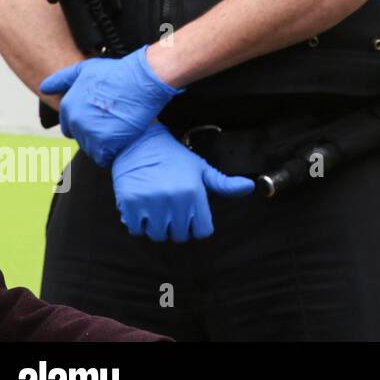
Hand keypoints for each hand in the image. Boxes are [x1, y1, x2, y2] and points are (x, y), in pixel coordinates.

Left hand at [40, 45, 183, 166]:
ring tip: (120, 131)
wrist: (143, 79)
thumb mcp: (86, 69)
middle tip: (114, 124)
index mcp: (68, 106)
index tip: (102, 118)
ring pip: (92, 149)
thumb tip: (44, 88)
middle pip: (81, 138)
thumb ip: (62, 79)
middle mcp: (75, 120)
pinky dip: (113, 153)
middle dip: (96, 134)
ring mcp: (89, 132)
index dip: (87, 123)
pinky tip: (122, 141)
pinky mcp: (106, 142)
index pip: (69, 126)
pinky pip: (104, 157)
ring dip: (105, 144)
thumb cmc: (119, 73)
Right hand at [112, 122, 253, 241]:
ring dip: (159, 228)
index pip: (202, 231)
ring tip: (159, 210)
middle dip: (178, 227)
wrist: (140, 143)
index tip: (192, 216)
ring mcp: (150, 203)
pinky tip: (143, 209)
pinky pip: (136, 230)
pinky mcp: (129, 204)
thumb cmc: (174, 159)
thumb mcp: (202, 169)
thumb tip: (250, 187)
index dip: (198, 226)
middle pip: (180, 236)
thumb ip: (224, 184)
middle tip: (174, 211)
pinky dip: (139, 225)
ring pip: (158, 235)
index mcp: (194, 192)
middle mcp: (173, 199)